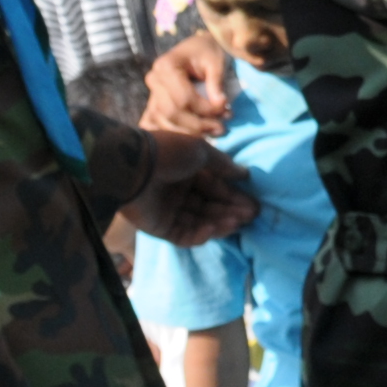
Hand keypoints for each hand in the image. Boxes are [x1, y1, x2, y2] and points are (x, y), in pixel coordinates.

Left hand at [121, 134, 256, 244]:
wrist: (133, 167)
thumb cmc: (168, 153)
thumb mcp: (200, 151)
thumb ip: (223, 164)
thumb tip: (245, 174)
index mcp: (186, 172)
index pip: (215, 187)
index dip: (234, 195)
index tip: (253, 203)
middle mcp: (178, 192)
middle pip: (209, 206)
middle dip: (230, 210)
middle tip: (251, 216)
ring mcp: (168, 211)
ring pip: (199, 221)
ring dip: (219, 222)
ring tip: (237, 222)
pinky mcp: (159, 228)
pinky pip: (183, 235)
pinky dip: (199, 234)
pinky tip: (213, 229)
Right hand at [143, 29, 235, 137]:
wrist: (199, 48)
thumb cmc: (208, 51)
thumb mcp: (216, 61)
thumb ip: (216, 83)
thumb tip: (219, 105)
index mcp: (166, 66)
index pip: (184, 98)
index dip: (206, 109)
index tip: (226, 110)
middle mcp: (154, 80)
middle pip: (172, 113)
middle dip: (198, 125)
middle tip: (221, 127)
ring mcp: (151, 93)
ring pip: (164, 122)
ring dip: (189, 132)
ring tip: (213, 131)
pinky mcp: (153, 103)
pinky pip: (153, 123)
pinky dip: (169, 132)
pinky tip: (186, 137)